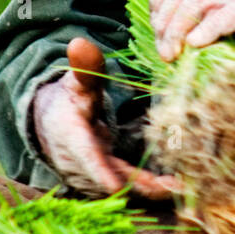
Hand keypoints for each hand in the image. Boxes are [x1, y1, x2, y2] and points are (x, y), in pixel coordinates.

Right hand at [32, 37, 182, 198]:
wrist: (51, 127)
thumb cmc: (67, 102)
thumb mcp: (75, 84)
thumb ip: (84, 68)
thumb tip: (79, 42)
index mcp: (71, 138)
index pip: (85, 157)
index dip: (100, 172)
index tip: (116, 185)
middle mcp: (80, 165)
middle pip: (111, 181)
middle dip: (141, 186)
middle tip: (175, 186)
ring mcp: (92, 179)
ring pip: (122, 190)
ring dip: (151, 191)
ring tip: (183, 187)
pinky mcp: (104, 184)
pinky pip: (128, 189)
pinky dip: (150, 190)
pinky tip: (176, 186)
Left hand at [149, 0, 234, 66]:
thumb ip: (211, 12)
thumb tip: (175, 37)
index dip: (160, 1)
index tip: (157, 27)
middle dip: (165, 24)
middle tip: (164, 51)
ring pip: (195, 2)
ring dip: (177, 31)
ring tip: (173, 55)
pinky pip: (221, 17)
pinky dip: (204, 32)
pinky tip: (197, 46)